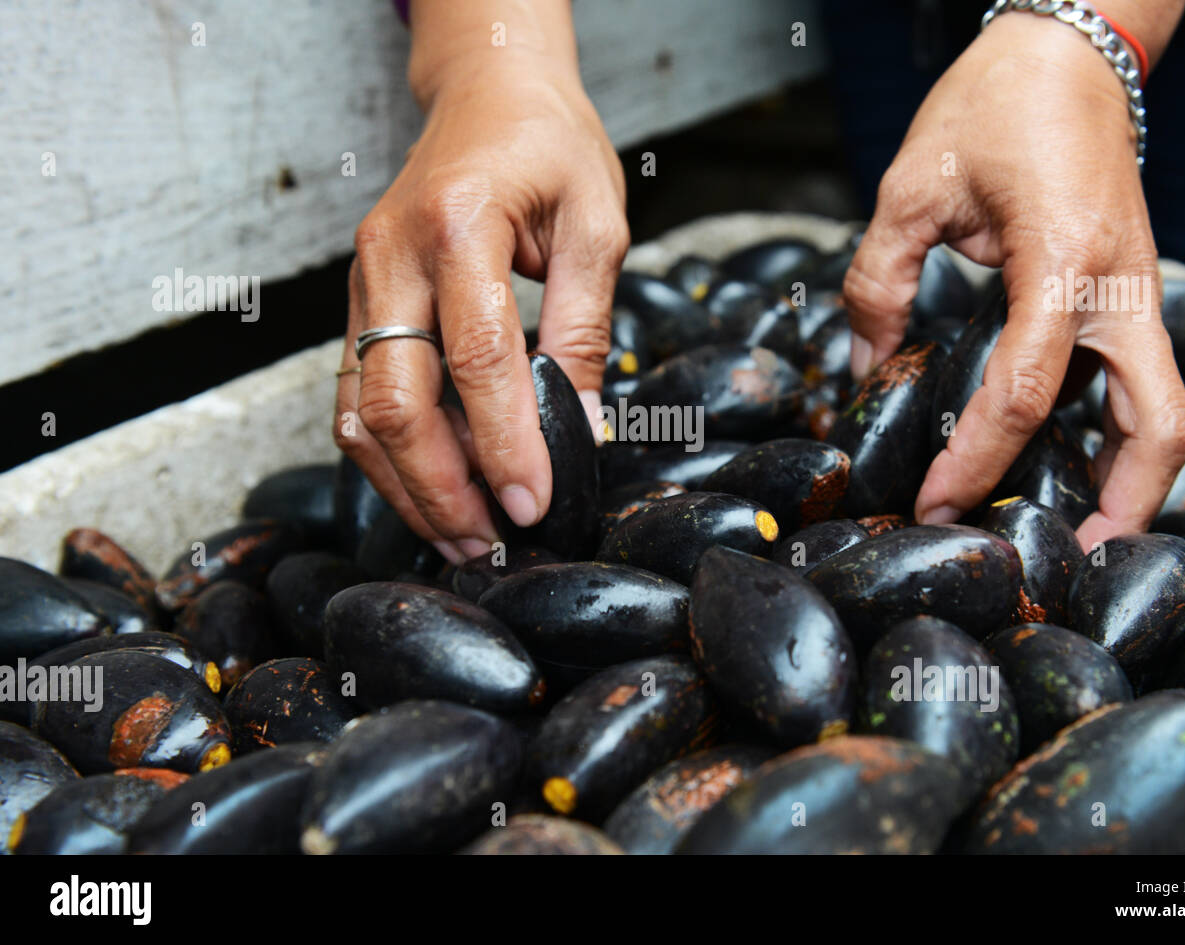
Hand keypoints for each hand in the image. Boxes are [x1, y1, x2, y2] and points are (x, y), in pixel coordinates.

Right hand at [334, 55, 627, 563]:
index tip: (533, 504)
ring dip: (406, 485)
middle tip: (488, 543)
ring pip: (358, 410)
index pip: (476, 358)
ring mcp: (363, 279)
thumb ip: (583, 328)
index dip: (504, 443)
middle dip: (440, 489)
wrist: (488, 93)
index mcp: (459, 224)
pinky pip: (354, 394)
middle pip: (394, 401)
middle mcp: (392, 256)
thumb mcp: (596, 225)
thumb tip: (582, 428)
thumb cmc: (549, 149)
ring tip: (459, 536)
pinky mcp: (358, 300)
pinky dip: (388, 453)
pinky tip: (431, 488)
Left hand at [842, 13, 1184, 547]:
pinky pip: (1134, 379)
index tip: (932, 506)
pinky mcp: (1130, 290)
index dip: (977, 460)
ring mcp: (1137, 290)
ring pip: (1161, 408)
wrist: (1068, 49)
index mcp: (1065, 260)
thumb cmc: (992, 102)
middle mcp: (1122, 286)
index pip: (1026, 390)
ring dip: (1127, 476)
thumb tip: (862, 370)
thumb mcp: (910, 189)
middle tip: (1062, 562)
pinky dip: (1108, 430)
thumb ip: (879, 285)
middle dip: (1121, 507)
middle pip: (1156, 424)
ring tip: (1065, 527)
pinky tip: (1056, 456)